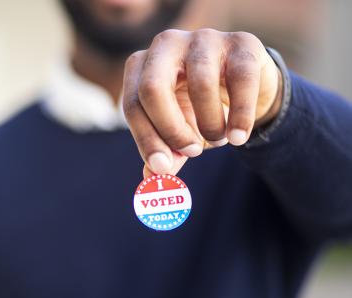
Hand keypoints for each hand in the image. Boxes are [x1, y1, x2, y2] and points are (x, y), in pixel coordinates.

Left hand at [122, 29, 282, 176]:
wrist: (247, 88)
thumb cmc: (200, 109)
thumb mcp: (178, 131)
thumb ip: (165, 152)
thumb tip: (152, 177)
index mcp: (141, 65)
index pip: (132, 103)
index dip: (146, 139)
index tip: (164, 167)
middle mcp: (166, 45)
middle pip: (153, 88)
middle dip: (170, 129)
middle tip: (191, 152)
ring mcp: (204, 39)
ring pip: (200, 84)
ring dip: (209, 124)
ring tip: (218, 139)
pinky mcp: (242, 42)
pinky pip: (241, 81)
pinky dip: (240, 116)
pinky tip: (238, 137)